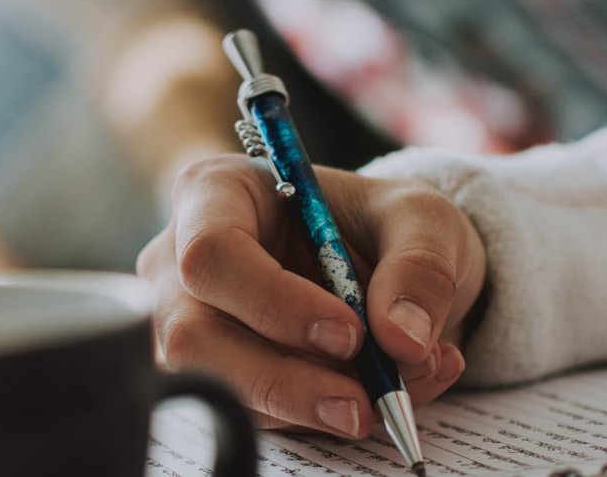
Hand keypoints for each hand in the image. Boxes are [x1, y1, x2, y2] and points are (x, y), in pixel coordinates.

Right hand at [136, 154, 486, 438]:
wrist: (387, 259)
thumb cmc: (381, 219)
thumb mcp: (421, 217)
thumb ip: (419, 264)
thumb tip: (402, 338)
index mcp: (219, 191)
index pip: (213, 251)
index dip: (274, 301)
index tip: (348, 332)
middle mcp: (185, 256)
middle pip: (196, 333)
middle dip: (284, 378)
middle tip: (364, 401)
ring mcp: (191, 318)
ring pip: (220, 384)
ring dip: (309, 405)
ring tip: (392, 391)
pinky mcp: (218, 369)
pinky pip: (253, 411)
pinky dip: (321, 416)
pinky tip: (382, 393)